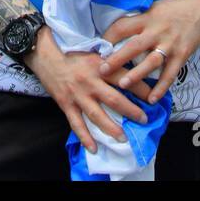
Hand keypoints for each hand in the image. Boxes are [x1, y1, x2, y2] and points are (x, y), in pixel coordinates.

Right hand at [24, 26, 152, 153]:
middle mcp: (90, 81)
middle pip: (114, 99)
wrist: (46, 56)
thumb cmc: (72, 53)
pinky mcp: (66, 104)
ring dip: (111, 128)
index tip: (153, 96)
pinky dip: (85, 137)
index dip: (140, 87)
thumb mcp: (94, 52)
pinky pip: (76, 124)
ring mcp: (77, 95)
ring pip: (97, 115)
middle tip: (144, 120)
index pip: (124, 77)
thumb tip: (132, 70)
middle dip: (131, 111)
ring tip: (123, 138)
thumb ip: (110, 63)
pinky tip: (93, 147)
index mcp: (100, 66)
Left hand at [97, 0, 199, 103]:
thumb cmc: (175, 6)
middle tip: (101, 70)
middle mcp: (157, 31)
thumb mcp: (154, 8)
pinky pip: (170, 74)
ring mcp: (170, 45)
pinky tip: (151, 99)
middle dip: (116, 59)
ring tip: (122, 85)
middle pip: (133, 46)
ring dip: (136, 75)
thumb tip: (118, 33)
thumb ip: (140, 21)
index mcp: (147, 18)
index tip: (96, 48)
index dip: (108, 37)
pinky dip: (161, 87)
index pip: (122, 26)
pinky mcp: (182, 55)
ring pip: (151, 62)